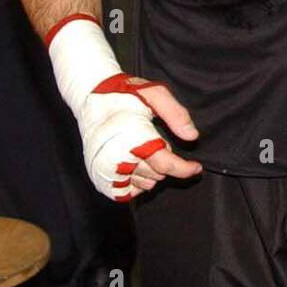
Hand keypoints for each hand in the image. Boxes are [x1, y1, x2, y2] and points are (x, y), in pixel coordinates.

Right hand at [47, 15, 200, 201]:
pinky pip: (126, 192)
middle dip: (164, 161)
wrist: (90, 97)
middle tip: (155, 141)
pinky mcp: (100, 177)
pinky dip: (136, 181)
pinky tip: (135, 163)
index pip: (165, 164)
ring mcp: (107, 170)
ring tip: (143, 149)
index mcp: (134, 138)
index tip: (196, 168)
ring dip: (151, 171)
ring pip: (144, 184)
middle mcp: (118, 158)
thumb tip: (192, 136)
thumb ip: (175, 114)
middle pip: (157, 175)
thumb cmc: (124, 94)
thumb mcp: (154, 95)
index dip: (184, 169)